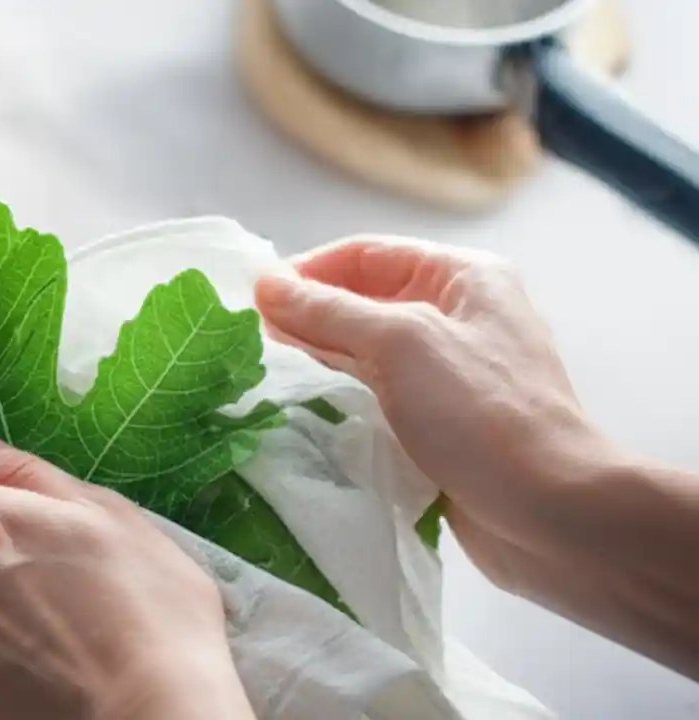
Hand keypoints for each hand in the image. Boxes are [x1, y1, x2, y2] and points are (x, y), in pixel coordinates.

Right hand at [253, 236, 612, 590]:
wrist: (551, 513)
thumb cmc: (481, 414)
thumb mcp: (400, 344)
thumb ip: (328, 311)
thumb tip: (265, 285)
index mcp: (463, 277)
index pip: (366, 255)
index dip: (307, 271)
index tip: (253, 299)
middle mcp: (459, 317)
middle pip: (363, 302)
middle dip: (308, 317)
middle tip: (249, 341)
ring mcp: (451, 375)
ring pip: (366, 354)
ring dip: (318, 360)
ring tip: (265, 373)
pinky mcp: (441, 426)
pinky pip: (377, 399)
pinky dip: (340, 400)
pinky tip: (300, 410)